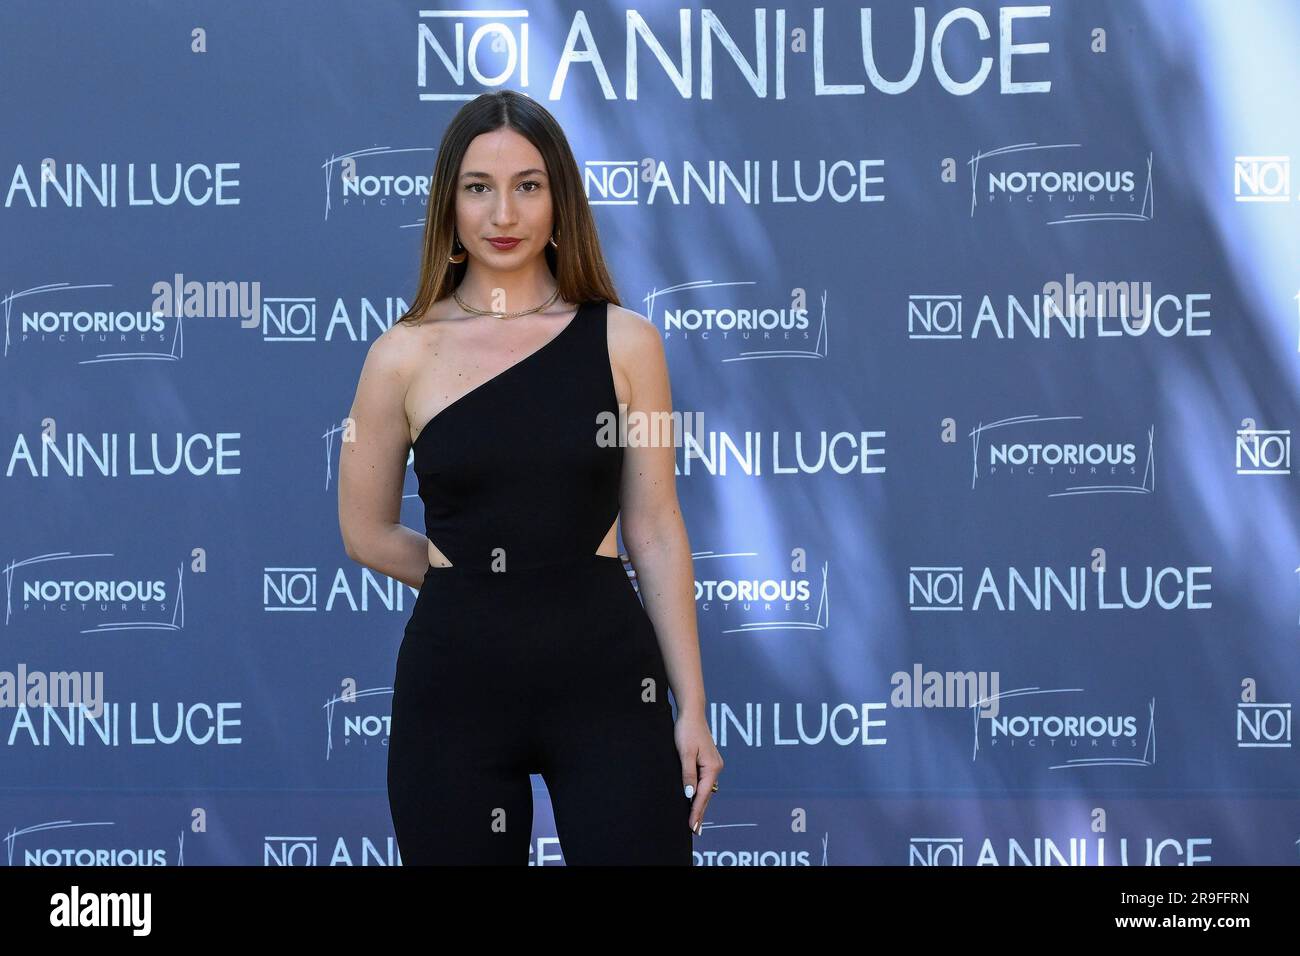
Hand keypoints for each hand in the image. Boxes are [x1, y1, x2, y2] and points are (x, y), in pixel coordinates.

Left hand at [675, 711, 721, 834]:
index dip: (696, 812)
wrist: (692, 713)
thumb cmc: (686, 730)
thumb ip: (687, 774)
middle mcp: (715, 768)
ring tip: (694, 822)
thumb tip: (689, 795)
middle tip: (694, 832)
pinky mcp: (708, 762)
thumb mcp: (684, 753)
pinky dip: (700, 794)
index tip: (692, 827)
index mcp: (712, 767)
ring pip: (706, 790)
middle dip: (700, 813)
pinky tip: (695, 801)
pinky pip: (704, 783)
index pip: (702, 795)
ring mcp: (713, 765)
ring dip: (700, 805)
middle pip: (706, 795)